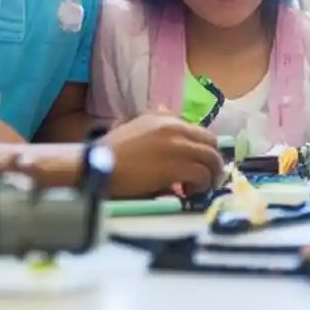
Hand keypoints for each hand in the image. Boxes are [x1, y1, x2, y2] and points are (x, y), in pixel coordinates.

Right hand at [100, 112, 224, 197]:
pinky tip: (187, 193)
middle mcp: (175, 128)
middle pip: (211, 144)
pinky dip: (200, 186)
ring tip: (196, 189)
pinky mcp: (176, 166)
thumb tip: (172, 116)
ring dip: (208, 176)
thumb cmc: (112, 152)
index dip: (205, 150)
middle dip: (213, 162)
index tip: (200, 165)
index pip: (201, 132)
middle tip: (206, 179)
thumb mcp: (136, 126)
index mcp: (166, 118)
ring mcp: (177, 146)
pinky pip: (201, 175)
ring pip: (211, 160)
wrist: (96, 166)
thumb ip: (157, 121)